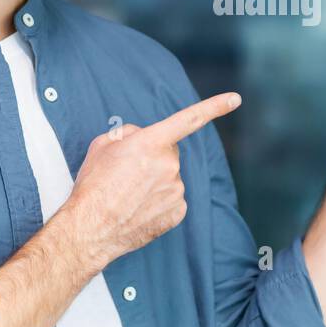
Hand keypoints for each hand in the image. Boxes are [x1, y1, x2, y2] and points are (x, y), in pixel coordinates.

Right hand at [59, 91, 241, 271]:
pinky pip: (172, 199)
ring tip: (128, 194)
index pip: (189, 119)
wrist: (91, 228)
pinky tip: (138, 208)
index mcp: (151, 143)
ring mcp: (176, 189)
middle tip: (128, 174)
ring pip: (170, 177)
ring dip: (154, 181)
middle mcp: (169, 165)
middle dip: (153, 158)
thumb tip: (143, 137)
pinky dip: (158, 201)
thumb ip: (129, 133)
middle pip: (168, 153)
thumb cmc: (94, 186)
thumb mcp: (102, 145)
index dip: (214, 107)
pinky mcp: (178, 211)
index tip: (234, 98)